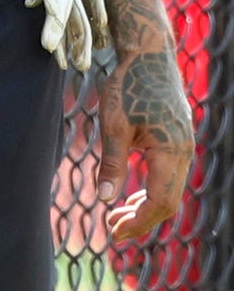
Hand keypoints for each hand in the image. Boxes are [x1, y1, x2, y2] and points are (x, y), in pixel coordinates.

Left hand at [99, 44, 195, 242]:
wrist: (149, 57)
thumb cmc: (128, 86)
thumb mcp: (113, 124)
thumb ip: (112, 162)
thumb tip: (105, 198)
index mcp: (171, 152)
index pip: (160, 202)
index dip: (138, 222)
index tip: (114, 233)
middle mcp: (184, 153)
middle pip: (168, 202)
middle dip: (141, 220)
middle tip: (111, 230)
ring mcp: (184, 148)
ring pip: (170, 190)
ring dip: (145, 207)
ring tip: (116, 217)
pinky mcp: (178, 142)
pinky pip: (169, 177)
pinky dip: (151, 191)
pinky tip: (131, 196)